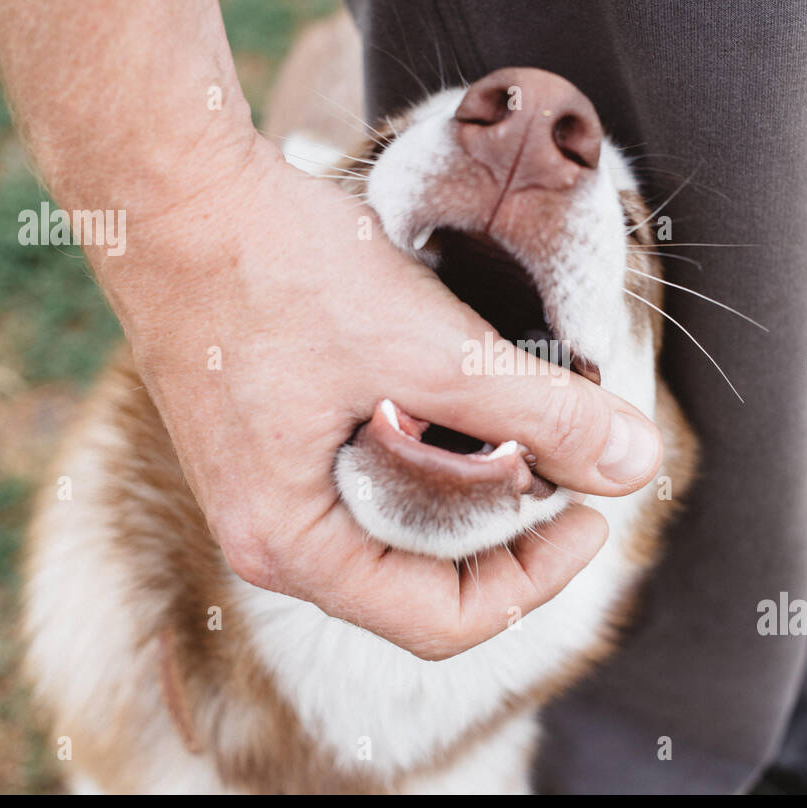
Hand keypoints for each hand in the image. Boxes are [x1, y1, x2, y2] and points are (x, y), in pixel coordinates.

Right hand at [123, 140, 662, 658]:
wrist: (170, 186)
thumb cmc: (272, 266)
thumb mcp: (428, 347)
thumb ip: (541, 410)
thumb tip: (635, 463)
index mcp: (293, 543)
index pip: (441, 621)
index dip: (536, 580)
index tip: (591, 514)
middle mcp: (272, 534)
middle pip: (421, 585)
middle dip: (509, 538)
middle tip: (570, 473)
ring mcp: (266, 489)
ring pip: (398, 531)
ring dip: (473, 494)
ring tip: (529, 435)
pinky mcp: (272, 440)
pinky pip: (368, 482)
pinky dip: (431, 458)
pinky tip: (466, 403)